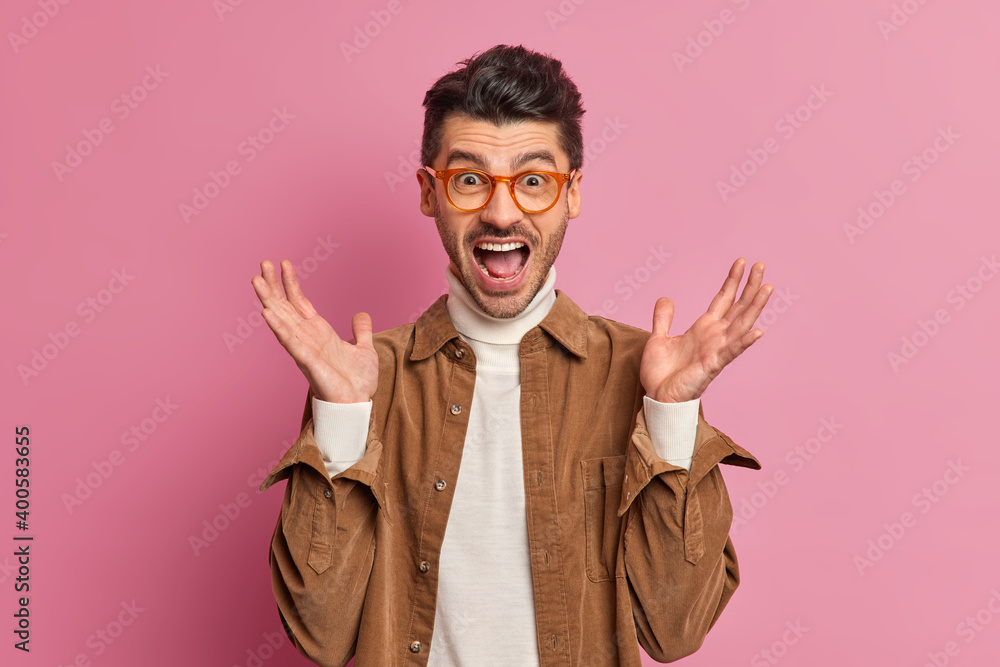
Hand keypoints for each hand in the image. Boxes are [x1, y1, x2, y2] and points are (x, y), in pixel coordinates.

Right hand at [251, 259, 377, 403]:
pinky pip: (290, 342)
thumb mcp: (365, 349)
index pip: (300, 302)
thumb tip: (361, 315)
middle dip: (274, 285)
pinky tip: (267, 313)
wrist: (358, 404)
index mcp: (319, 332)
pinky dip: (279, 327)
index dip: (291, 283)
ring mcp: (305, 348)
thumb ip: (361, 331)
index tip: (283, 263)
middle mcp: (307, 337)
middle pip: (285, 306)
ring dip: (269, 300)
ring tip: (256, 281)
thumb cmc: (358, 381)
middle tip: (261, 263)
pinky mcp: (307, 362)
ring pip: (283, 319)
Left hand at [639, 258, 771, 402]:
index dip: (732, 281)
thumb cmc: (661, 374)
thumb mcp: (658, 339)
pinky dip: (744, 342)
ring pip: (741, 324)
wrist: (657, 398)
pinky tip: (758, 331)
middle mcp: (715, 336)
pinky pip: (731, 352)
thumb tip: (665, 298)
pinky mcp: (712, 365)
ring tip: (768, 287)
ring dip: (755, 306)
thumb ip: (663, 319)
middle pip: (738, 306)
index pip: (723, 299)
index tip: (742, 261)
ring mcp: (716, 350)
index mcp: (703, 328)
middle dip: (750, 286)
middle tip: (762, 265)